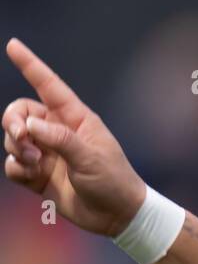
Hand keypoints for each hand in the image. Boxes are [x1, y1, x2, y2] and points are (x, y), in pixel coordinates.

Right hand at [4, 36, 145, 235]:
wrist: (119, 217)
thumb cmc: (114, 182)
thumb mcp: (91, 158)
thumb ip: (60, 139)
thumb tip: (29, 124)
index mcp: (76, 120)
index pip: (49, 86)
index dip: (30, 65)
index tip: (13, 45)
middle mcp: (58, 132)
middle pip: (19, 113)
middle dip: (13, 122)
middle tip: (22, 138)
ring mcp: (47, 153)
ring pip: (13, 139)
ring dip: (17, 148)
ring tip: (36, 163)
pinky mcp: (39, 175)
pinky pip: (13, 164)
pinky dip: (17, 168)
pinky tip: (32, 177)